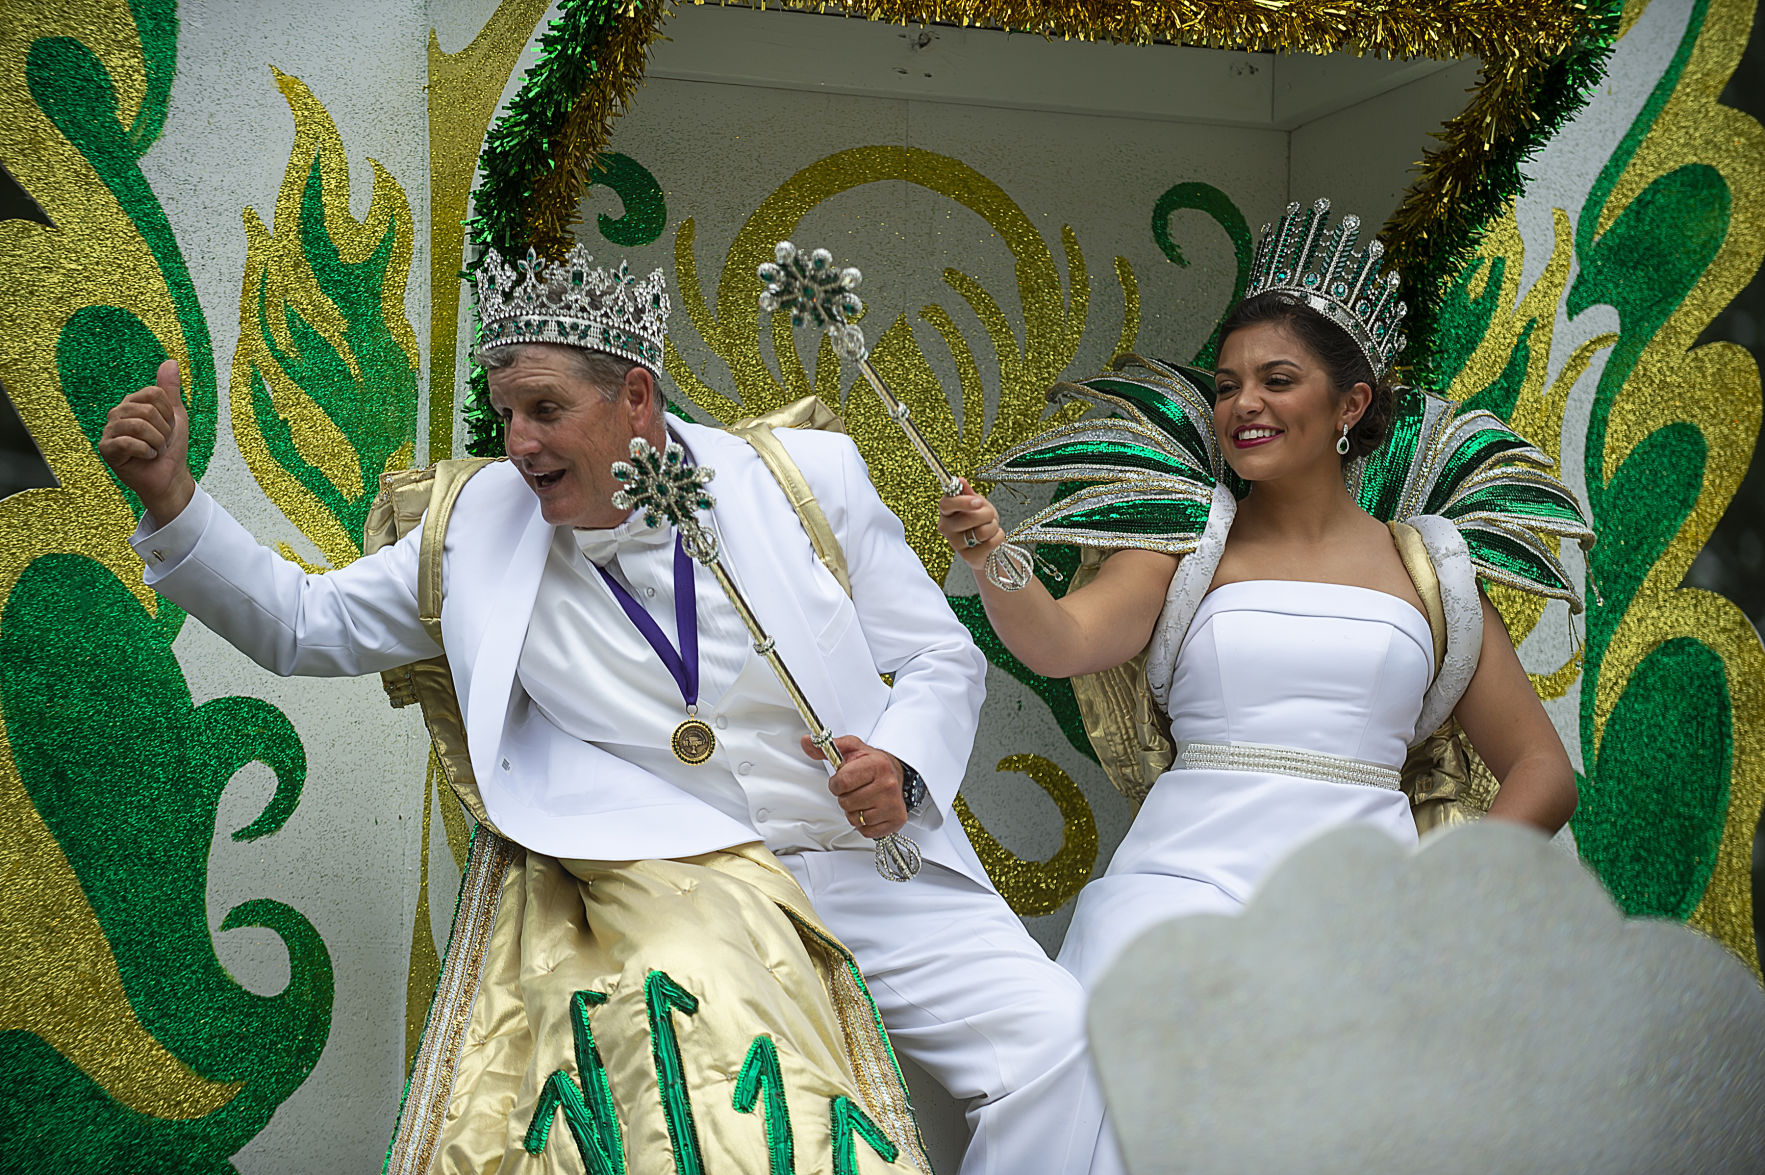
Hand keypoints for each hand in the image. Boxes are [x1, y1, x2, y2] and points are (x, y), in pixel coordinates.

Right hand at [98, 359, 194, 523]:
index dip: (168, 414)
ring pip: (139, 425)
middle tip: (161, 442)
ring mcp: (109, 430)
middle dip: (164, 430)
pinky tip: (145, 457)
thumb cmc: (170, 448)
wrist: (169, 477)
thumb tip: (169, 361)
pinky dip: (146, 452)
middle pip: (147, 410)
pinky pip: (128, 442)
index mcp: (132, 403)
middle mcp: (117, 413)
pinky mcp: (106, 449)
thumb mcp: (175, 415)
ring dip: (157, 442)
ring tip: (154, 450)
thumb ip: (169, 389)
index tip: (167, 427)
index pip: (154, 394)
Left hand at [801, 734, 907, 837]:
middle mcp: (888, 784)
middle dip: (845, 797)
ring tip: (863, 799)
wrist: (895, 773)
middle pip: (846, 803)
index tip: (842, 780)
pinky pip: (866, 831)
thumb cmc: (872, 763)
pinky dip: (864, 824)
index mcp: (877, 765)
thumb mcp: (850, 749)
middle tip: (855, 789)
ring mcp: (893, 804)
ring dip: (854, 812)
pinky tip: (871, 810)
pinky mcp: (896, 820)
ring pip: (855, 819)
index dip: (836, 784)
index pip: (842, 783)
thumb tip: (807, 742)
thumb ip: (826, 747)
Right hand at [935, 478, 1005, 571]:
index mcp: (946, 512)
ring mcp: (956, 544)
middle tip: (988, 516)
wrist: (986, 543)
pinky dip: (998, 537)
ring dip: (993, 526)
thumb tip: (960, 480)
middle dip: (987, 514)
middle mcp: (946, 528)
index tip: (978, 502)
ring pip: (982, 531)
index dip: (963, 502)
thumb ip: (968, 493)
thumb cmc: (979, 520)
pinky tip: (993, 537)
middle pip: (969, 518)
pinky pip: (990, 543)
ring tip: (990, 527)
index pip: (946, 504)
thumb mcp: (976, 503)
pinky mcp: (968, 557)